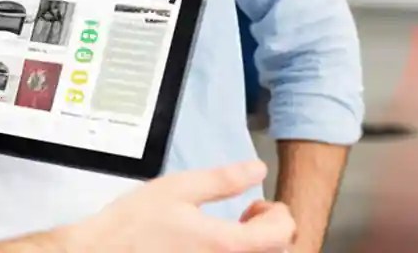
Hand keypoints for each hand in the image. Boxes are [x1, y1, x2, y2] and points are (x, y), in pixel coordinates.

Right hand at [63, 160, 294, 252]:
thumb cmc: (135, 225)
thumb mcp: (179, 189)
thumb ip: (224, 180)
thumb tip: (257, 171)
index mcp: (226, 244)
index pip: (282, 233)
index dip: (279, 214)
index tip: (261, 204)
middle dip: (270, 231)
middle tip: (248, 215)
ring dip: (255, 246)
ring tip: (230, 231)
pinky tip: (211, 246)